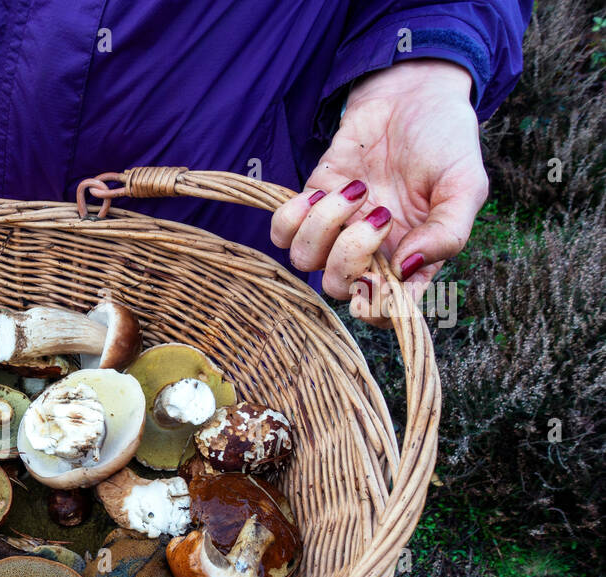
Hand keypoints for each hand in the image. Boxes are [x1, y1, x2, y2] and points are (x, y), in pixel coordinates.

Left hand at [270, 59, 488, 325]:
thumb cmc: (446, 141)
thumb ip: (448, 232)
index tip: (377, 279)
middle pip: (338, 287)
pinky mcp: (310, 204)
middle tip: (379, 212)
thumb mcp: (466, 184)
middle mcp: (371, 253)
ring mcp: (336, 230)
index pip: (384, 310)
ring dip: (323, 226)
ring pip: (305, 261)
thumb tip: (407, 269)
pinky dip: (293, 214)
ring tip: (356, 189)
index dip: (374, 306)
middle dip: (349, 255)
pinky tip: (324, 189)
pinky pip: (281, 232)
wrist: (413, 94)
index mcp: (412, 260)